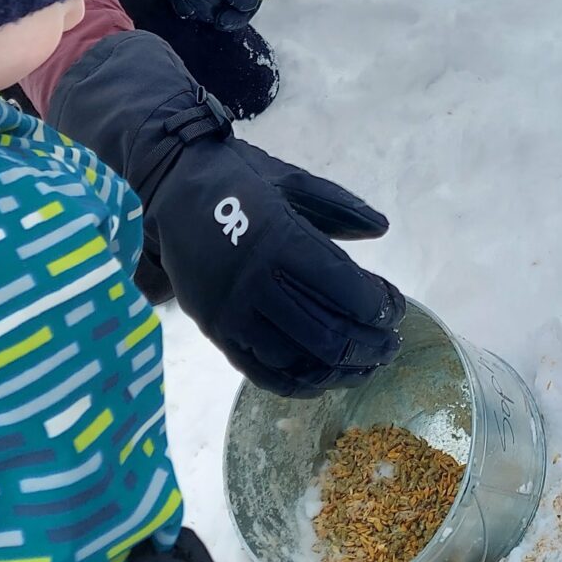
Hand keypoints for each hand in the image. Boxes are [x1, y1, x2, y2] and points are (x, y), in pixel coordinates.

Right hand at [48, 31, 404, 396]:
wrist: (168, 185)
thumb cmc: (238, 179)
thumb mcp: (292, 179)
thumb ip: (339, 206)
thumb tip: (382, 229)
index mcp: (280, 238)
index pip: (342, 287)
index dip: (377, 305)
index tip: (393, 308)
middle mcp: (255, 281)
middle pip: (326, 332)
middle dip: (368, 345)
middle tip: (389, 345)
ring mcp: (231, 310)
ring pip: (297, 359)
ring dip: (339, 368)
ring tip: (364, 365)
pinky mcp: (214, 329)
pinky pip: (260, 371)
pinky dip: (298, 382)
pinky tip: (323, 380)